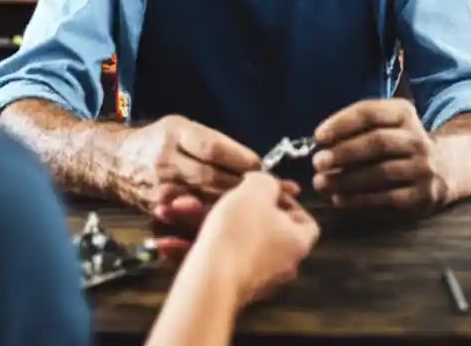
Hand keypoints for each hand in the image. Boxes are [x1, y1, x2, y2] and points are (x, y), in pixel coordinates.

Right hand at [117, 115, 259, 218]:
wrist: (116, 164)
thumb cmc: (156, 141)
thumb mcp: (181, 126)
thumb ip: (212, 141)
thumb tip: (251, 163)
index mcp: (174, 135)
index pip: (211, 148)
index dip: (240, 158)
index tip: (261, 166)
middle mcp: (167, 164)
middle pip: (213, 178)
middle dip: (249, 187)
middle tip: (282, 192)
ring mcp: (164, 192)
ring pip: (208, 201)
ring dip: (241, 206)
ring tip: (271, 211)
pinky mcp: (162, 212)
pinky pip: (196, 218)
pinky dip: (222, 220)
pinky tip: (243, 222)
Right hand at [187, 172, 319, 306]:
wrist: (211, 281)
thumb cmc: (239, 232)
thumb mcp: (256, 190)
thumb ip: (265, 180)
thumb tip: (265, 183)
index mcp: (297, 241)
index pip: (303, 219)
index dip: (285, 200)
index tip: (263, 188)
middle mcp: (280, 264)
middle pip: (258, 227)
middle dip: (227, 206)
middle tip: (209, 194)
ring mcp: (254, 279)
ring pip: (227, 241)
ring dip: (200, 224)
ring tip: (177, 210)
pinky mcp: (229, 289)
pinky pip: (211, 262)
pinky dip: (192, 249)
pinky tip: (167, 243)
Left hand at [311, 99, 450, 212]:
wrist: (444, 169)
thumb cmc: (398, 146)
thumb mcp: (386, 126)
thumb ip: (357, 130)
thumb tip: (320, 145)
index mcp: (404, 113)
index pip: (370, 112)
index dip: (341, 123)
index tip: (318, 136)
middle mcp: (417, 138)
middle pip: (377, 142)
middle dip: (343, 152)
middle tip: (317, 163)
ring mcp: (423, 167)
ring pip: (380, 172)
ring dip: (346, 179)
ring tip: (322, 183)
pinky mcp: (424, 194)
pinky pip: (387, 197)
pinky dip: (359, 199)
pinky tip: (340, 199)